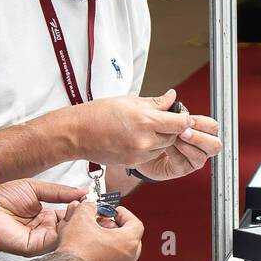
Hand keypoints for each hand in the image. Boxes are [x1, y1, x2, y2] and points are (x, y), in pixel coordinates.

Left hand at [0, 179, 85, 255]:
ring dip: (76, 225)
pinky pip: (55, 241)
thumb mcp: (36, 188)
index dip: (80, 209)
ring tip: (81, 211)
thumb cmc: (0, 198)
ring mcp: (39, 239)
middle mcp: (43, 229)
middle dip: (83, 219)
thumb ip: (60, 192)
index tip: (91, 201)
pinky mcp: (34, 247)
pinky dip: (65, 232)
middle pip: (71, 228)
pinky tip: (70, 220)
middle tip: (93, 208)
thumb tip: (82, 191)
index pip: (69, 216)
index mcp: (44, 216)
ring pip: (66, 236)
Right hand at [58, 203, 143, 260]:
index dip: (125, 215)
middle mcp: (128, 260)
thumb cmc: (76, 253)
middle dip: (117, 231)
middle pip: (130, 241)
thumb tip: (88, 206)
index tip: (116, 212)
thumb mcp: (81, 219)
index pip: (136, 223)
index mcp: (128, 242)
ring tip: (96, 242)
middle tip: (105, 226)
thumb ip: (88, 207)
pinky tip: (92, 259)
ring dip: (112, 248)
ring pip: (121, 258)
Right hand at [68, 90, 192, 165]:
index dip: (183, 118)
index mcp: (146, 121)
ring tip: (144, 128)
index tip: (180, 114)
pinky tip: (137, 138)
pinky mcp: (133, 163)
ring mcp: (139, 154)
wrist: (77, 133)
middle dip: (171, 128)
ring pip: (164, 147)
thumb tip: (172, 97)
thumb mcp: (129, 101)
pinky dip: (150, 148)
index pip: (181, 123)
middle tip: (160, 120)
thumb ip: (155, 102)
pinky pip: (152, 155)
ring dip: (161, 139)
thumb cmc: (99, 113)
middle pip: (174, 136)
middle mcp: (145, 140)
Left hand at [134, 114, 221, 180]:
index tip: (187, 120)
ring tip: (171, 139)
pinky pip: (184, 162)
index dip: (201, 123)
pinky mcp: (183, 169)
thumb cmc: (157, 132)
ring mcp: (194, 160)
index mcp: (203, 131)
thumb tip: (174, 98)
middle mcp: (202, 147)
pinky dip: (175, 153)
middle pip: (215, 144)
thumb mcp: (165, 118)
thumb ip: (173, 110)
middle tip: (183, 132)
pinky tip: (165, 147)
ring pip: (200, 155)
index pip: (213, 127)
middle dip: (198, 138)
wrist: (142, 148)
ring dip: (185, 145)